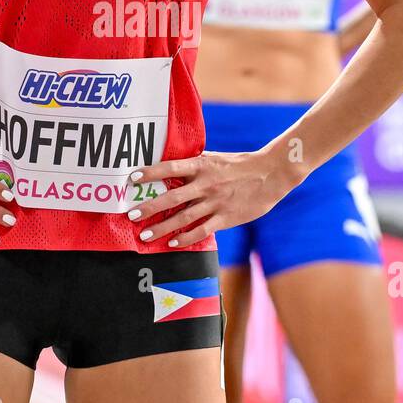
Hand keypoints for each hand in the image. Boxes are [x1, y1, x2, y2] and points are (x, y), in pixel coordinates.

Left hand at [125, 147, 300, 247]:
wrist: (271, 173)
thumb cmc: (240, 165)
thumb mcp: (215, 158)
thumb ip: (195, 165)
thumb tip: (171, 169)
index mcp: (202, 165)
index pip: (170, 168)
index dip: (150, 172)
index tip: (132, 178)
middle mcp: (206, 183)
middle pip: (172, 197)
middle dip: (149, 207)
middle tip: (131, 215)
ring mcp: (216, 202)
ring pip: (183, 218)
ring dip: (162, 228)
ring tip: (145, 235)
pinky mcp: (226, 217)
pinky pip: (202, 230)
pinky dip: (186, 238)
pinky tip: (173, 243)